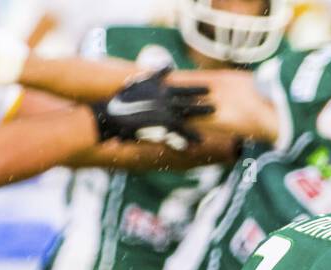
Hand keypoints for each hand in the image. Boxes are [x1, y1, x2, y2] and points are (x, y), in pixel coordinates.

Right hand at [91, 66, 213, 149]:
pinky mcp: (163, 126)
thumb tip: (168, 67)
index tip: (209, 89)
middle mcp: (166, 99)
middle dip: (203, 104)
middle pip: (189, 102)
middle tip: (216, 106)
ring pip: (188, 116)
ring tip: (212, 121)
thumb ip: (155, 75)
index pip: (183, 89)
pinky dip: (191, 137)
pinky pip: (181, 133)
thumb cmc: (123, 99)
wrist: (114, 115)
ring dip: (200, 118)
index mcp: (160, 89)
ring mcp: (166, 112)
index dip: (197, 90)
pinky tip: (200, 141)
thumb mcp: (140, 81)